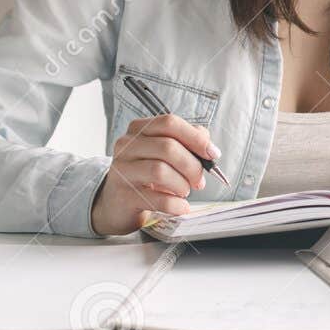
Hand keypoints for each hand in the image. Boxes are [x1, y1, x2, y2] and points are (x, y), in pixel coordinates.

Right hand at [90, 114, 219, 236]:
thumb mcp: (163, 153)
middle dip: (192, 165)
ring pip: (160, 171)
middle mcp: (126, 146)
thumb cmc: (146, 174)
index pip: (170, 123)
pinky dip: (176, 204)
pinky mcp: (124, 196)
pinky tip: (181, 206)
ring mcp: (122, 171)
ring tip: (185, 191)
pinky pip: (157, 199)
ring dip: (182, 184)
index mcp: (139, 129)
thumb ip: (187, 143)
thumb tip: (209, 147)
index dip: (195, 138)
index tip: (212, 154)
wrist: (117, 202)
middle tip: (199, 180)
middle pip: (168, 147)